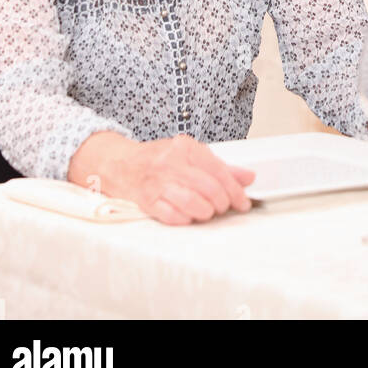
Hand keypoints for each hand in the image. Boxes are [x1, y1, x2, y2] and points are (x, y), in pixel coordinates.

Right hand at [70, 131, 255, 225]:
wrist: (120, 164)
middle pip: (209, 188)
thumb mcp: (190, 155)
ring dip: (206, 212)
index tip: (243, 202)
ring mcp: (157, 182)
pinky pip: (173, 216)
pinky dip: (186, 219)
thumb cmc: (158, 160)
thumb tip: (248, 178)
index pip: (219, 171)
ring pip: (193, 203)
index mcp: (186, 147)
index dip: (235, 190)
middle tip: (224, 208)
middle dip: (222, 203)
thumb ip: (220, 167)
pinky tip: (188, 216)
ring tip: (207, 212)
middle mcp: (171, 162)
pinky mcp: (146, 200)